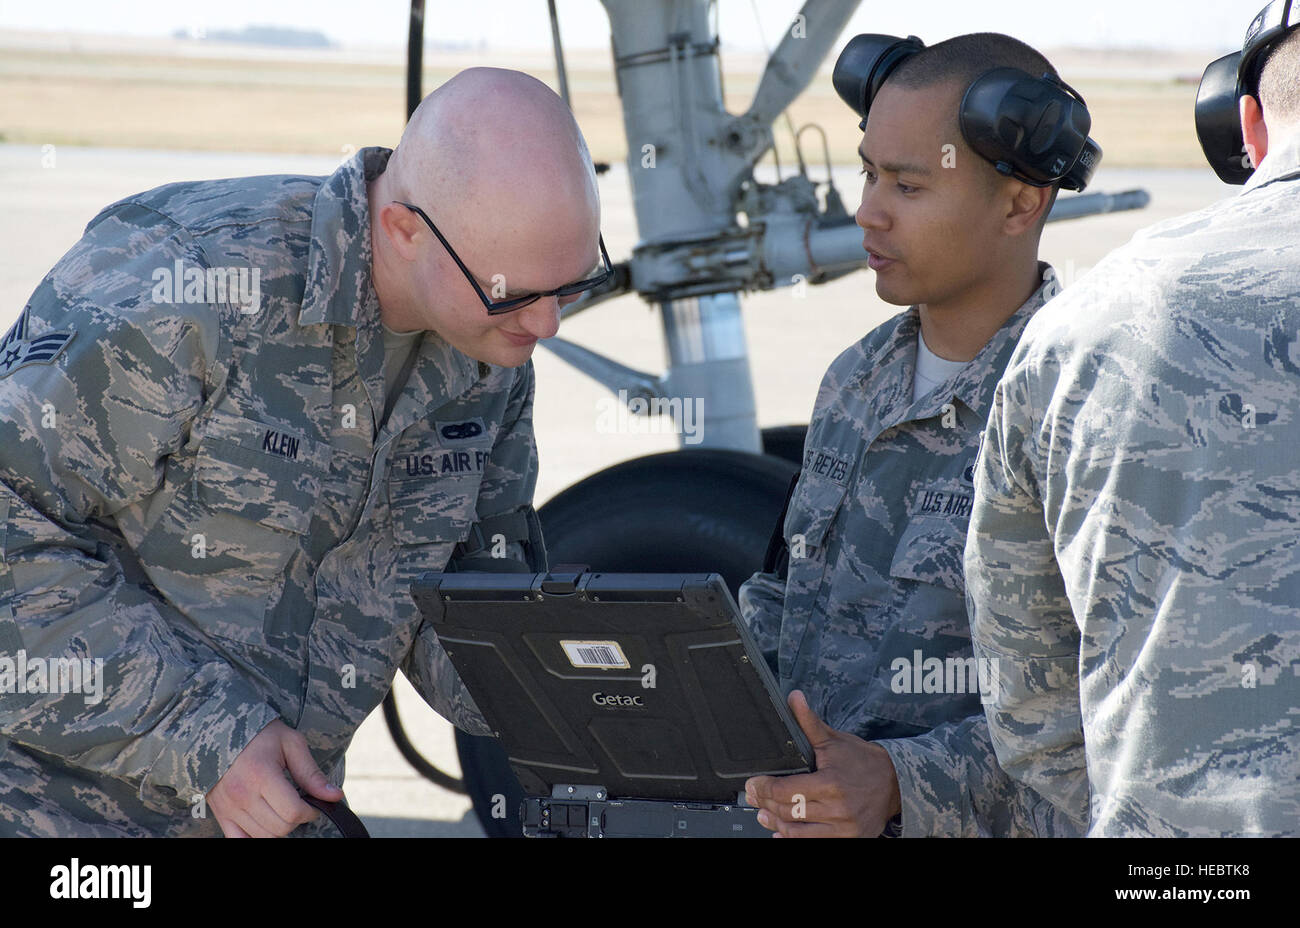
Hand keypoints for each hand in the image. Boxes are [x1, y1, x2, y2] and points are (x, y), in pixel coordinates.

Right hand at [207, 719, 343, 836]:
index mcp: (261, 775)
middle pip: (280, 828)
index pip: (293, 811)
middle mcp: (242, 795)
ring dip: (279, 829)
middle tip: (299, 805)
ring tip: (282, 810)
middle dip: (297, 820)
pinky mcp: (220, 815)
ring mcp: (229, 807)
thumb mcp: (292, 744)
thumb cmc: (261, 736)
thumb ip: (312, 774)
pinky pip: (239, 841)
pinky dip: (256, 838)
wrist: (222, 733)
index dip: (311, 812)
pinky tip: (266, 825)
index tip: (314, 804)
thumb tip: (336, 796)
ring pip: (264, 837)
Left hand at [744, 689, 901, 836]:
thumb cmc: (862, 760)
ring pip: (797, 832)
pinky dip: (794, 838)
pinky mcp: (849, 838)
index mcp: (831, 782)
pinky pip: (814, 843)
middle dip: (765, 804)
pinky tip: (781, 832)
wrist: (895, 782)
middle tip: (753, 799)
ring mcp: (844, 827)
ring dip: (776, 823)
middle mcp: (837, 808)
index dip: (764, 788)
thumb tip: (794, 698)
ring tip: (764, 815)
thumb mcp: (834, 739)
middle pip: (789, 812)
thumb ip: (809, 722)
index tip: (753, 784)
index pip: (786, 790)